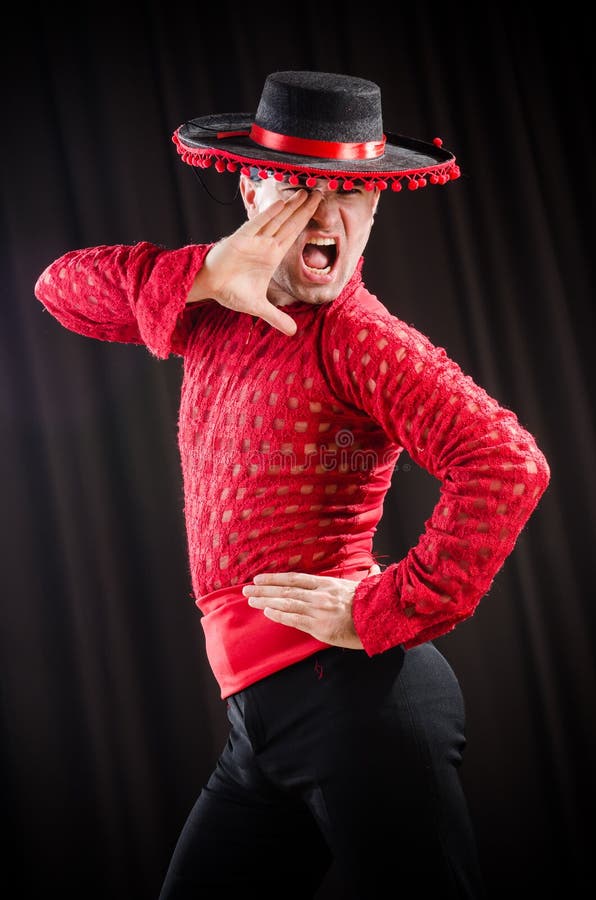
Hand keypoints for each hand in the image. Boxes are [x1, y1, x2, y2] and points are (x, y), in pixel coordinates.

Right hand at [187, 188, 321, 335]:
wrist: (208, 286)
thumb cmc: (230, 290)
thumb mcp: (258, 307)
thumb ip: (276, 317)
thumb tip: (293, 333)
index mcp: (272, 255)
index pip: (293, 233)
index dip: (306, 219)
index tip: (318, 205)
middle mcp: (265, 244)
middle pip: (289, 222)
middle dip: (304, 208)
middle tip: (320, 191)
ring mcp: (253, 240)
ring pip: (276, 219)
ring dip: (290, 206)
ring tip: (305, 191)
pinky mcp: (240, 239)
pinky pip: (256, 224)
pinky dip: (268, 214)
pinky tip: (281, 203)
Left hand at [241, 563, 381, 648]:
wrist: (380, 619)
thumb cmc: (375, 604)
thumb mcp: (368, 586)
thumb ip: (367, 575)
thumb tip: (374, 567)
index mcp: (328, 585)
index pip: (296, 579)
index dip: (276, 578)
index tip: (260, 577)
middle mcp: (319, 595)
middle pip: (286, 590)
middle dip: (264, 589)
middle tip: (246, 589)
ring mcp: (318, 610)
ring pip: (286, 603)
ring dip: (266, 601)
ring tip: (250, 600)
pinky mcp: (319, 627)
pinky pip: (294, 619)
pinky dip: (279, 615)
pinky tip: (267, 612)